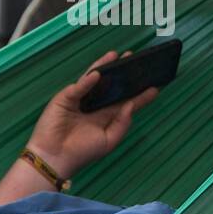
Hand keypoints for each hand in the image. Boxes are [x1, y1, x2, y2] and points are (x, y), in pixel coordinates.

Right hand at [27, 50, 157, 176]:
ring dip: (105, 66)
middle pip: (112, 86)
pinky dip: (87, 81)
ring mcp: (80, 100)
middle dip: (124, 73)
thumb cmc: (82, 152)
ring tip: (117, 55)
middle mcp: (95, 105)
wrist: (56, 157)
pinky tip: (97, 74)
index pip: (126, 101)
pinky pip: (78, 87)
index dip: (140, 94)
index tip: (156, 86)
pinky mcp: (65, 98)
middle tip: (137, 60)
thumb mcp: (109, 141)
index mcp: (107, 116)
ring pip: (95, 80)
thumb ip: (122, 123)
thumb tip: (130, 104)